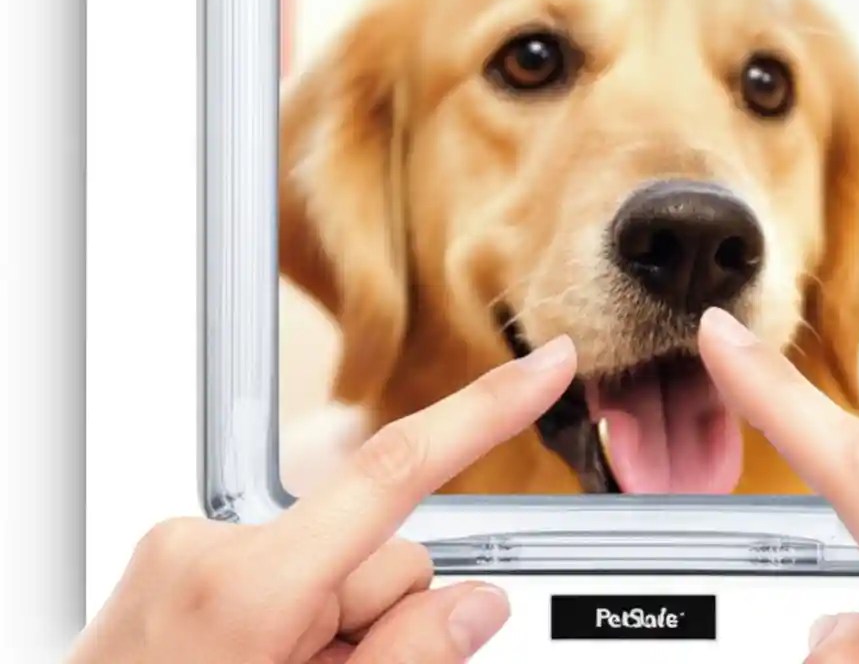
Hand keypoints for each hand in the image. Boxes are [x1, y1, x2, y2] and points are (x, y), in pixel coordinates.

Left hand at [68, 336, 577, 663]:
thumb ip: (411, 661)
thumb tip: (477, 604)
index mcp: (246, 589)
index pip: (394, 471)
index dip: (485, 410)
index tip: (544, 364)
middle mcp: (207, 549)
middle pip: (379, 550)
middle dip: (387, 619)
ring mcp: (182, 555)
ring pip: (335, 566)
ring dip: (339, 627)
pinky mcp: (174, 565)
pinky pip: (285, 573)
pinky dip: (297, 622)